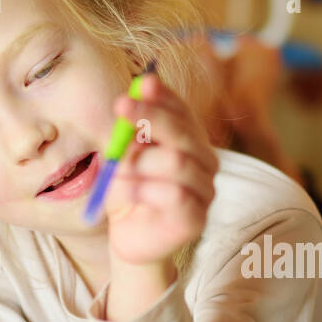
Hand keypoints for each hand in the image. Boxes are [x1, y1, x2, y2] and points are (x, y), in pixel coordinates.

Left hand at [105, 72, 218, 266]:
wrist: (130, 238)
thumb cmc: (129, 193)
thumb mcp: (125, 156)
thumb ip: (132, 131)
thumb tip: (132, 96)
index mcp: (190, 143)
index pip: (182, 112)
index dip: (164, 97)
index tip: (143, 83)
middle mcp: (205, 164)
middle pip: (183, 133)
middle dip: (150, 115)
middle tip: (121, 105)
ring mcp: (205, 192)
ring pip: (176, 163)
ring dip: (137, 165)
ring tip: (116, 175)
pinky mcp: (197, 219)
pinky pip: (174, 195)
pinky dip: (143, 190)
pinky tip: (129, 194)